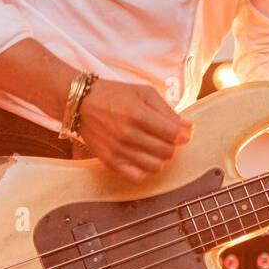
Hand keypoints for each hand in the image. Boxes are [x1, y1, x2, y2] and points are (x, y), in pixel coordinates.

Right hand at [76, 79, 192, 181]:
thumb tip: (187, 127)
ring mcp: (118, 150)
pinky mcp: (109, 160)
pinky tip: (144, 158)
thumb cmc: (116, 94)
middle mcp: (128, 134)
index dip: (184, 134)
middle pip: (167, 152)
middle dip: (175, 146)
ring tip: (158, 148)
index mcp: (138, 114)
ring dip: (162, 158)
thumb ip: (167, 110)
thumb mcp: (144, 92)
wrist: (82, 102)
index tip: (183, 131)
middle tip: (170, 139)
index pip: (173, 134)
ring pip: (155, 166)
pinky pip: (136, 176)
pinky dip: (145, 170)